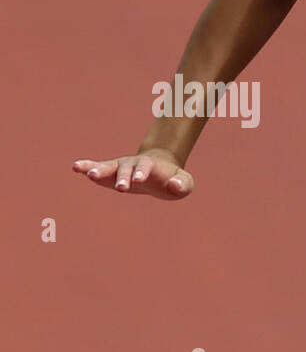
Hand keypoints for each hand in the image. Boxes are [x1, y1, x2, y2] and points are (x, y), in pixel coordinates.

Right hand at [72, 150, 193, 198]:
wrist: (160, 171)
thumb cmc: (173, 179)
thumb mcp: (183, 183)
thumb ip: (182, 184)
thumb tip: (173, 185)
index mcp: (151, 166)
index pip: (145, 167)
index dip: (141, 173)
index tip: (137, 180)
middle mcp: (133, 164)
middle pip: (125, 168)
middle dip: (121, 177)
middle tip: (119, 188)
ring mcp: (120, 167)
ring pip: (108, 166)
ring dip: (98, 169)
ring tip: (85, 172)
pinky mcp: (110, 172)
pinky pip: (97, 168)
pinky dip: (87, 167)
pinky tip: (76, 167)